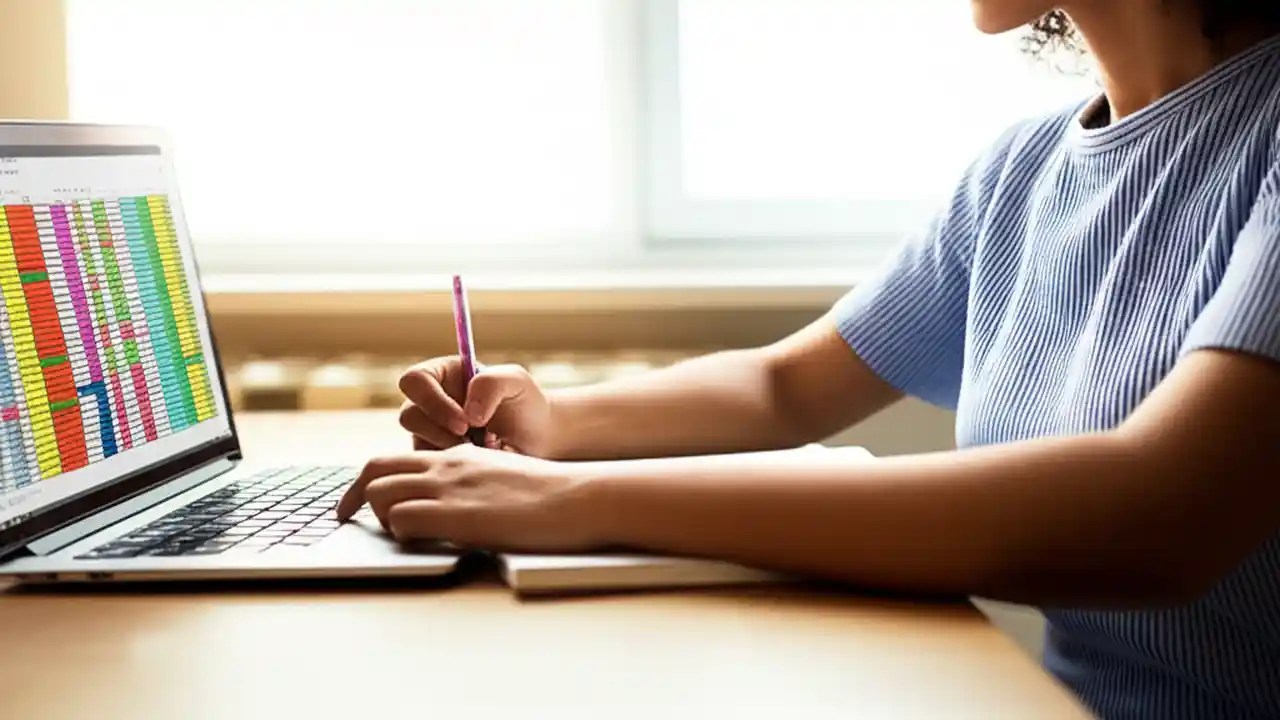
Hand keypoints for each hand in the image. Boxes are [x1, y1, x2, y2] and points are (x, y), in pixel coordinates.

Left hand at [334, 444, 601, 551]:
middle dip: (355, 495)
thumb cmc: (551, 495)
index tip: (357, 502)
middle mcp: (445, 465)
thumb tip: (454, 504)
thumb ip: (471, 482)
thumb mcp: (502, 475)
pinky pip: (402, 520)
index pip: (393, 459)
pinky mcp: (456, 514)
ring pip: (380, 493)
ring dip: (381, 516)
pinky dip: (401, 532)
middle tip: (346, 518)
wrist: (577, 497)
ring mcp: (449, 488)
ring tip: (401, 532)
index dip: (368, 482)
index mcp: (456, 456)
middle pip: (374, 470)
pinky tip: (422, 541)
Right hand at [397, 357, 556, 456]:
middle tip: (470, 441)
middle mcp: (430, 403)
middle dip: (439, 432)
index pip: (414, 380)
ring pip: (416, 445)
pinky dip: (450, 470)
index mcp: (443, 374)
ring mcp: (430, 433)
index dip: (432, 401)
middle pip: (408, 416)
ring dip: (448, 452)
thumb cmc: (525, 404)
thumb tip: (468, 414)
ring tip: (481, 451)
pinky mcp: (435, 459)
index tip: (465, 421)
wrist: (537, 440)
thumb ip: (490, 384)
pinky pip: (427, 468)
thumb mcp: (516, 382)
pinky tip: (476, 465)